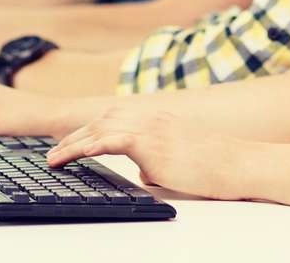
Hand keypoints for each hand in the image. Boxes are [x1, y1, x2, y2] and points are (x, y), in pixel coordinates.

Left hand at [46, 106, 254, 200]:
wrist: (236, 163)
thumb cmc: (213, 166)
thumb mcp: (177, 159)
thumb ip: (155, 160)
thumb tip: (142, 171)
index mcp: (155, 118)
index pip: (113, 119)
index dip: (88, 130)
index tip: (69, 142)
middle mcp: (150, 117)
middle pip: (100, 121)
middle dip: (73, 137)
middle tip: (53, 154)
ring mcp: (150, 127)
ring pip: (100, 129)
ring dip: (73, 143)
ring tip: (54, 159)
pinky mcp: (152, 142)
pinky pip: (112, 140)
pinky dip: (89, 145)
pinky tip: (75, 154)